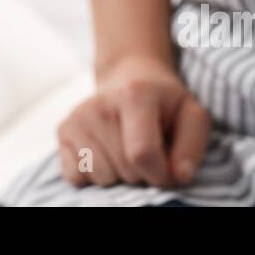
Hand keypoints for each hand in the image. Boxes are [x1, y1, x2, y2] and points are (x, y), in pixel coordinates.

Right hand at [57, 56, 210, 188]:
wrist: (128, 76)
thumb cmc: (163, 102)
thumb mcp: (191, 114)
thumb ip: (192, 146)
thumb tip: (179, 177)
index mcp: (134, 94)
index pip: (142, 154)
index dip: (161, 175)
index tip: (169, 171)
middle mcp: (99, 104)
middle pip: (125, 170)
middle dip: (143, 173)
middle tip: (147, 149)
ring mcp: (77, 117)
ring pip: (102, 178)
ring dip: (119, 175)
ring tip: (126, 148)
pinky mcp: (62, 130)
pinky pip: (77, 177)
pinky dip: (93, 175)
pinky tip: (105, 153)